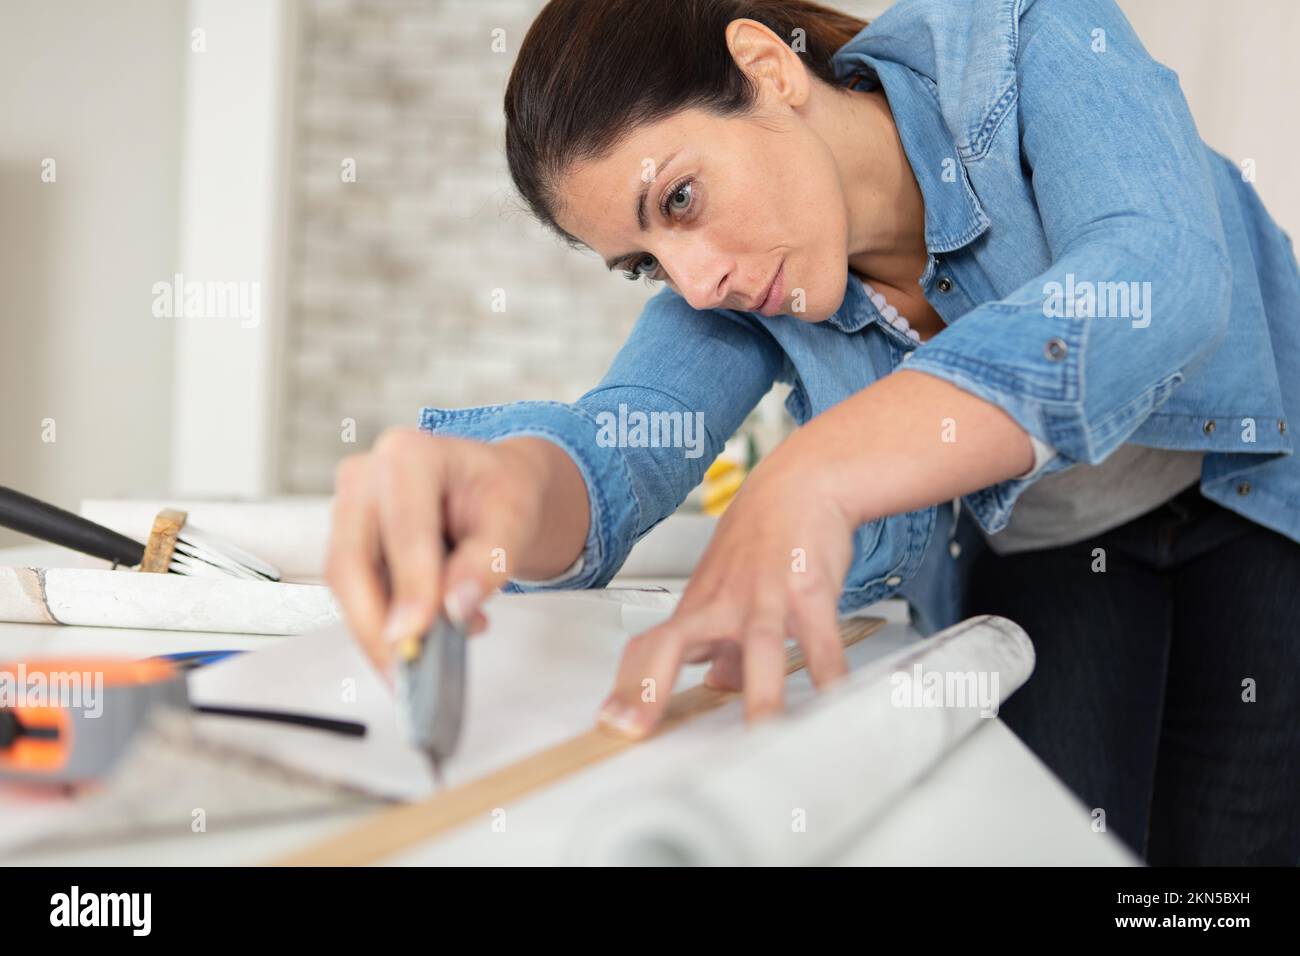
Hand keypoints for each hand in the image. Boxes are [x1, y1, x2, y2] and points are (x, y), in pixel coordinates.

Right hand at [325, 428, 558, 673]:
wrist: (491, 487)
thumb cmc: (500, 492)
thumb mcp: (515, 518)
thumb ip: (489, 561)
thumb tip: (456, 606)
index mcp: (409, 455)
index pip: (403, 526)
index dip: (409, 582)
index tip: (416, 631)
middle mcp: (366, 476)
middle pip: (351, 559)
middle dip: (376, 622)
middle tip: (405, 668)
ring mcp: (348, 509)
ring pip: (344, 582)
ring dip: (377, 631)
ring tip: (421, 661)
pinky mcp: (346, 542)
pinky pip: (353, 592)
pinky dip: (382, 624)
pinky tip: (419, 641)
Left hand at [596, 450, 855, 737]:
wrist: (799, 484)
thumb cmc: (761, 536)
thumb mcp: (728, 588)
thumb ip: (722, 643)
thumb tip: (717, 683)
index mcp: (699, 606)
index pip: (647, 647)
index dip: (629, 685)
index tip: (615, 724)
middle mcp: (723, 602)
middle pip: (673, 642)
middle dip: (652, 687)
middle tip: (638, 729)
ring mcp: (765, 595)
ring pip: (757, 646)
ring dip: (761, 694)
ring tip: (761, 737)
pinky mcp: (808, 589)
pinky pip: (821, 639)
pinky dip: (829, 674)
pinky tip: (833, 703)